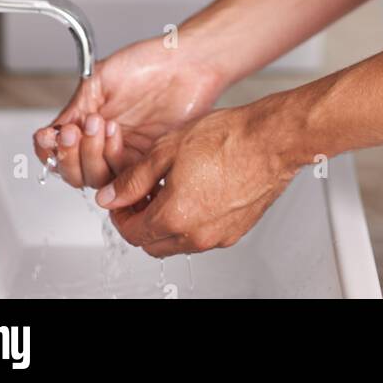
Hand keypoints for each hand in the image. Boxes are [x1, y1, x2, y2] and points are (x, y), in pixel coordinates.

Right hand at [32, 34, 225, 189]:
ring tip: (99, 124)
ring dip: (90, 154)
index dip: (48, 149)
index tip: (48, 136)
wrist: (186, 63)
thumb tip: (48, 134)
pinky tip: (115, 134)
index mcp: (89, 123)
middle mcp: (105, 143)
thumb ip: (74, 108)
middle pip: (74, 172)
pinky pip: (122, 176)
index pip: (59, 151)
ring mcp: (125, 153)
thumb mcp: (100, 79)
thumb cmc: (148, 63)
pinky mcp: (146, 161)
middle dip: (69, 154)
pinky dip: (112, 158)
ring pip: (95, 178)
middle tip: (74, 132)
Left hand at [95, 99, 300, 256]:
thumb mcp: (168, 149)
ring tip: (169, 190)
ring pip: (177, 243)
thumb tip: (111, 196)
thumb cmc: (229, 138)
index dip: (120, 214)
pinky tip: (195, 191)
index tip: (121, 199)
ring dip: (165, 224)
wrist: (271, 140)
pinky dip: (190, 222)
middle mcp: (196, 235)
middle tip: (142, 195)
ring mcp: (218, 236)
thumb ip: (134, 178)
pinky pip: (202, 236)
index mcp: (174, 216)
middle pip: (152, 244)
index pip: (131, 232)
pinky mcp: (236, 231)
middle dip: (141, 222)